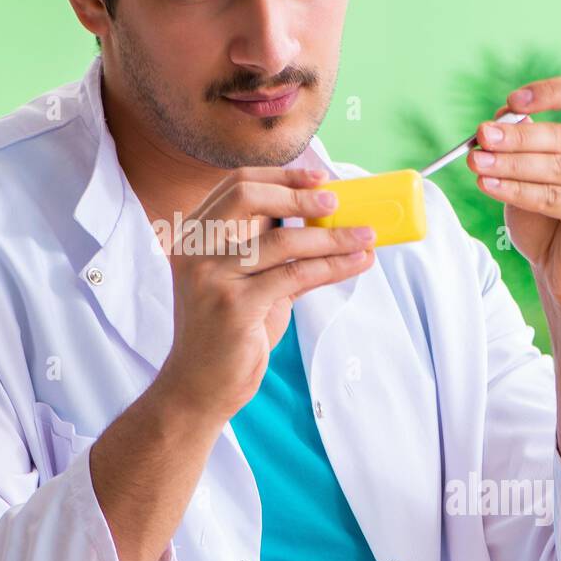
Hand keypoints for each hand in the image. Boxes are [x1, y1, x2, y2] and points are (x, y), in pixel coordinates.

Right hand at [155, 167, 375, 424]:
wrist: (199, 385)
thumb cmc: (227, 332)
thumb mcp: (248, 280)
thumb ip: (273, 250)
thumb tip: (325, 219)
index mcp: (194, 235)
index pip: (237, 185)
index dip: (281, 175)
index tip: (318, 178)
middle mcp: (195, 250)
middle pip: (250, 197)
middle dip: (300, 195)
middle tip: (337, 202)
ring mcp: (211, 277)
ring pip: (283, 241)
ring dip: (332, 236)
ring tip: (365, 236)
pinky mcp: (234, 306)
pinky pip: (295, 276)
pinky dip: (333, 266)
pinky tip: (356, 263)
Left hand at [466, 75, 560, 312]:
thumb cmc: (546, 222)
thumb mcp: (527, 176)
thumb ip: (521, 146)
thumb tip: (498, 118)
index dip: (548, 92)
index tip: (511, 102)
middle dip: (515, 136)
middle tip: (480, 137)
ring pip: (555, 166)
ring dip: (510, 163)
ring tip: (476, 163)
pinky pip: (553, 196)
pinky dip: (516, 190)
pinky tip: (488, 185)